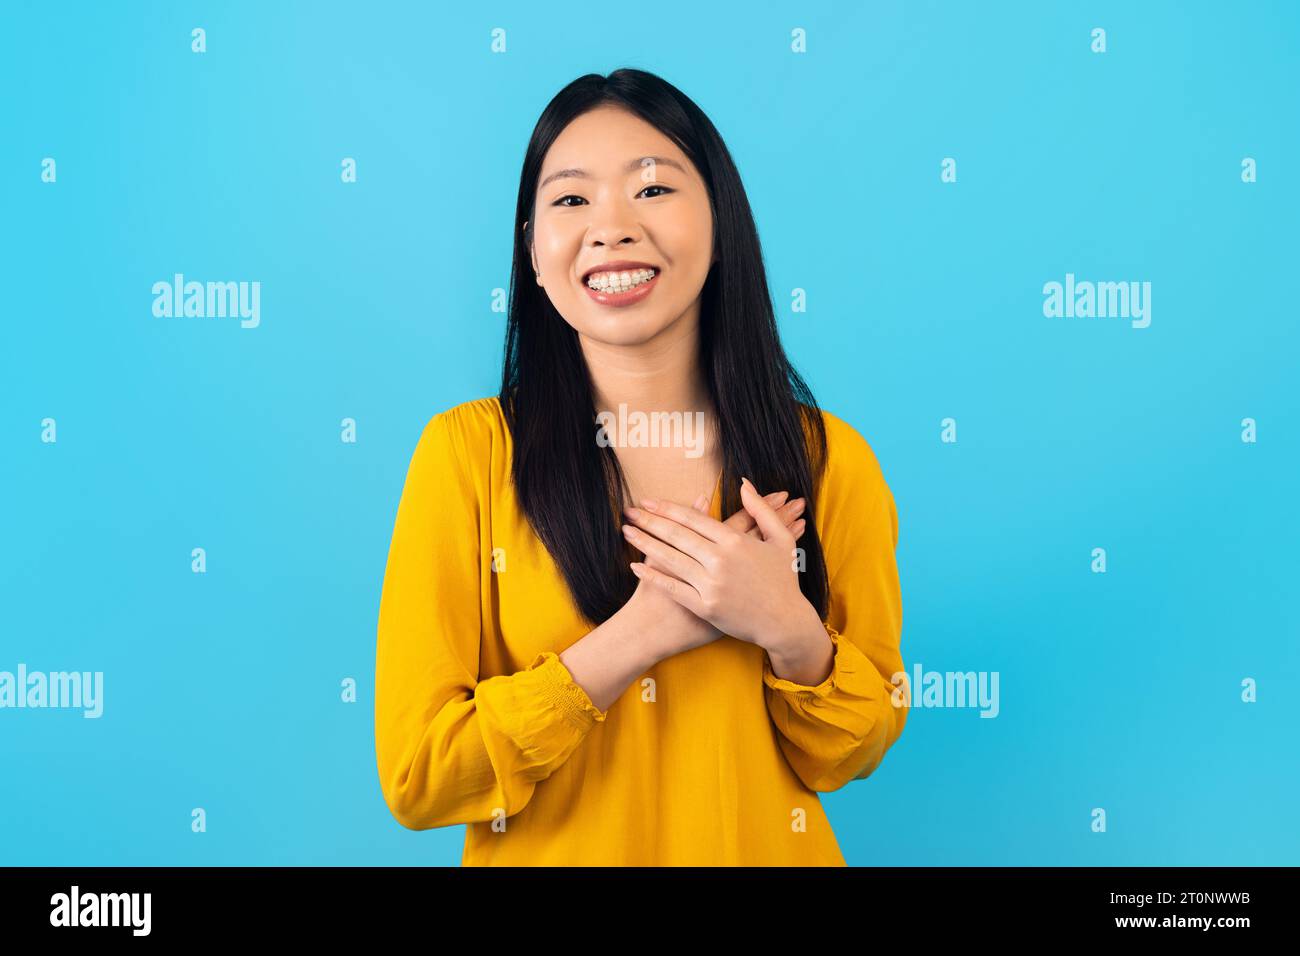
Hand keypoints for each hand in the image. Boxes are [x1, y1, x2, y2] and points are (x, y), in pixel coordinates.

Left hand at [623, 477, 822, 651]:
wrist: (784, 623)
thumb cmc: (784, 580)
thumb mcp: (780, 540)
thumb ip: (761, 510)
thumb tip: (743, 483)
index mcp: (735, 542)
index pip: (693, 518)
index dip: (668, 508)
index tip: (648, 501)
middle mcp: (720, 561)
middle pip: (677, 535)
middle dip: (649, 521)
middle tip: (629, 512)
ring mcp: (712, 585)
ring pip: (671, 559)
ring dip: (645, 544)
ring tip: (627, 532)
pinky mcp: (706, 607)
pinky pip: (674, 589)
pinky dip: (653, 577)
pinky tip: (636, 567)